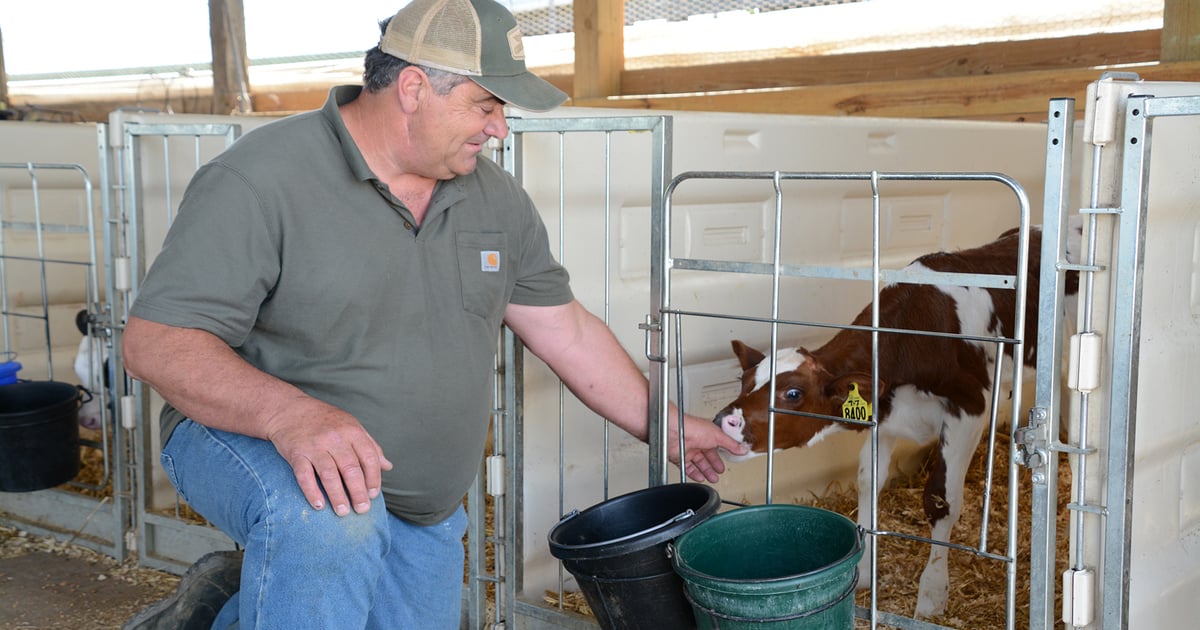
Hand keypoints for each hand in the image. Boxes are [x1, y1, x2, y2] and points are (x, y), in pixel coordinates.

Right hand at [263, 397, 393, 515]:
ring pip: (329, 474)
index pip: (369, 457)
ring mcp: (314, 446)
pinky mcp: (296, 453)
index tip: (374, 494)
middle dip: (358, 492)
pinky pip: (304, 475)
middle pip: (350, 469)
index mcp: (352, 431)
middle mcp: (335, 438)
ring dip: (337, 496)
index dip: (373, 478)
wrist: (289, 410)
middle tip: (363, 510)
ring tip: (343, 512)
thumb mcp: (351, 426)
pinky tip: (319, 506)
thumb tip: (388, 466)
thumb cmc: (325, 421)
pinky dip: (312, 492)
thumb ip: (370, 446)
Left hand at [671, 413, 747, 482]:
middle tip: (720, 471)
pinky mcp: (680, 458)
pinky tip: (700, 478)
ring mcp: (688, 450)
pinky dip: (694, 474)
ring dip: (706, 472)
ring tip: (713, 479)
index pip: (717, 445)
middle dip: (714, 465)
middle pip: (708, 457)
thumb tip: (742, 449)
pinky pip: (688, 468)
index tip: (729, 460)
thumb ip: (731, 444)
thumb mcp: (718, 436)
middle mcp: (697, 442)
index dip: (723, 453)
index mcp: (707, 434)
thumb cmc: (693, 427)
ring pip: (699, 464)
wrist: (675, 431)